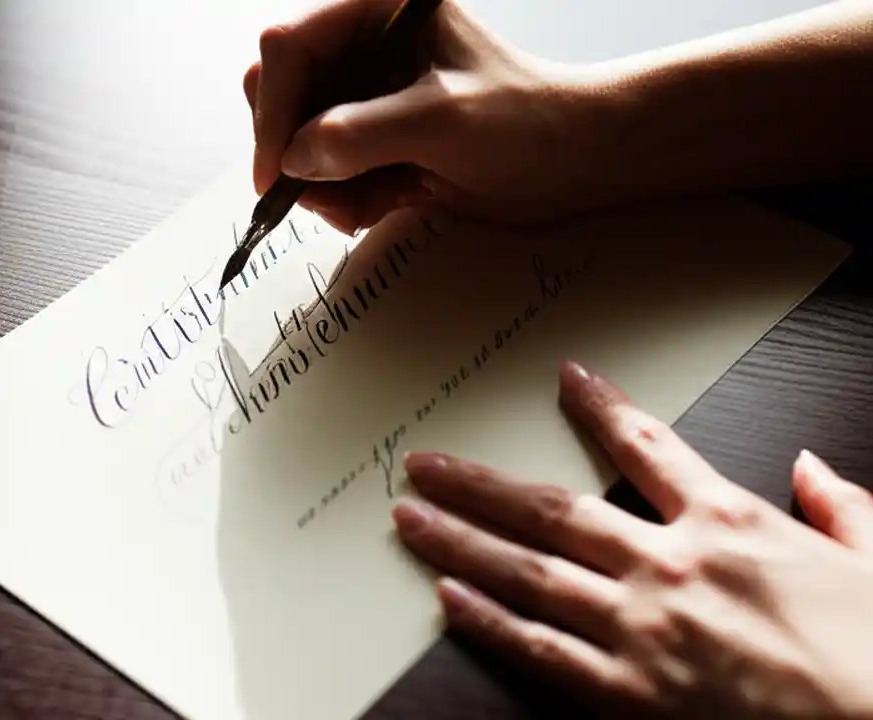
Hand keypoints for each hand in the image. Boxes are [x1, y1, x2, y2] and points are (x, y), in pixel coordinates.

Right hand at [244, 0, 614, 233]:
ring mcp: (365, 98)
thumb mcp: (441, 121)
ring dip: (317, 186)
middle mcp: (361, 48)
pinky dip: (339, 200)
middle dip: (291, 152)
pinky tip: (374, 209)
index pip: (289, 48)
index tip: (275, 173)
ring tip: (357, 210)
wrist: (574, 162)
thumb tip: (293, 159)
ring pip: (296, 142)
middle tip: (320, 196)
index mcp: (376, 13)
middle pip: (281, 94)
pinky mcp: (373, 141)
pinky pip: (324, 173)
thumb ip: (360, 135)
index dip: (273, 109)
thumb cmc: (524, 121)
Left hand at [393, 361, 872, 718]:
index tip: (566, 379)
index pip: (651, 447)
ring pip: (527, 572)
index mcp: (732, 523)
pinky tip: (446, 598)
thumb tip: (814, 468)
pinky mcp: (628, 695)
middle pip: (552, 509)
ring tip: (409, 517)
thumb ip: (842, 509)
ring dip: (460, 540)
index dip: (603, 409)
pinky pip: (540, 649)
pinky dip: (488, 621)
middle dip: (479, 483)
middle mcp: (671, 564)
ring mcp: (641, 628)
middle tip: (424, 464)